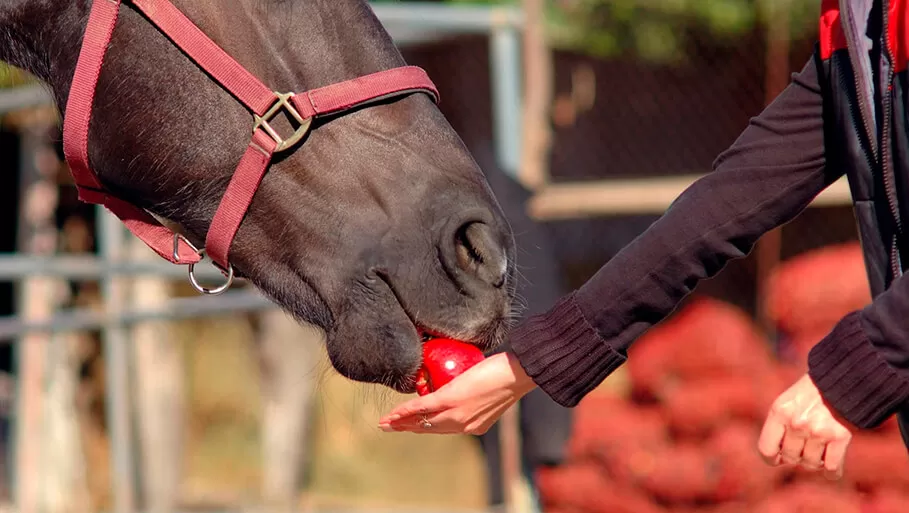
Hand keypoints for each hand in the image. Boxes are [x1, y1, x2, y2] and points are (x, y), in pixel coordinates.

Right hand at [378, 351, 536, 434]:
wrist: (518, 373)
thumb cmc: (509, 374)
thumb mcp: (492, 389)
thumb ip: (478, 392)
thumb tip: (469, 382)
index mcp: (474, 425)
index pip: (445, 427)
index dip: (425, 427)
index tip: (411, 426)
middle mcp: (463, 425)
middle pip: (429, 428)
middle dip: (408, 429)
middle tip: (391, 427)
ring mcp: (455, 414)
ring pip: (422, 421)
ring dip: (400, 423)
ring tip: (386, 423)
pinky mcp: (450, 400)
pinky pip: (421, 407)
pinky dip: (405, 411)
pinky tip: (393, 415)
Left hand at [758, 373, 853, 478]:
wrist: (842, 380)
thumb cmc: (810, 394)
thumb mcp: (786, 403)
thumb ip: (778, 426)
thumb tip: (775, 458)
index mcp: (779, 411)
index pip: (766, 449)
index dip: (771, 458)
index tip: (778, 459)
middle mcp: (797, 422)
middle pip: (790, 458)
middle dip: (796, 457)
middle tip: (803, 448)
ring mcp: (819, 430)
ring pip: (810, 464)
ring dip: (815, 462)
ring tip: (818, 451)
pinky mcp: (840, 436)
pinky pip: (831, 467)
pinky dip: (831, 472)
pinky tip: (830, 470)